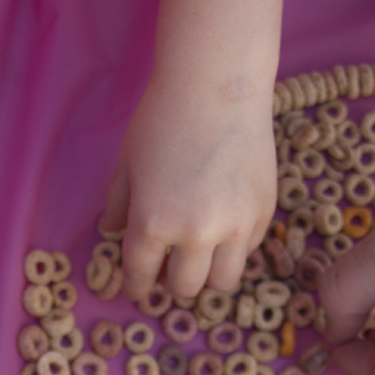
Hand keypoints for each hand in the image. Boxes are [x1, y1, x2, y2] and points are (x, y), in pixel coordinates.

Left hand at [103, 79, 276, 298]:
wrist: (218, 86)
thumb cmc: (162, 119)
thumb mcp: (127, 163)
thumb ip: (118, 205)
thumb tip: (111, 233)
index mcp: (154, 224)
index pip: (141, 275)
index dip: (135, 286)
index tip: (137, 286)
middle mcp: (196, 234)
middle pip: (185, 287)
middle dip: (171, 281)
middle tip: (168, 265)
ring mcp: (236, 226)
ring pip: (222, 281)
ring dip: (207, 273)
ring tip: (200, 254)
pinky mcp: (263, 212)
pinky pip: (247, 250)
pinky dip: (232, 247)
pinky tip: (223, 223)